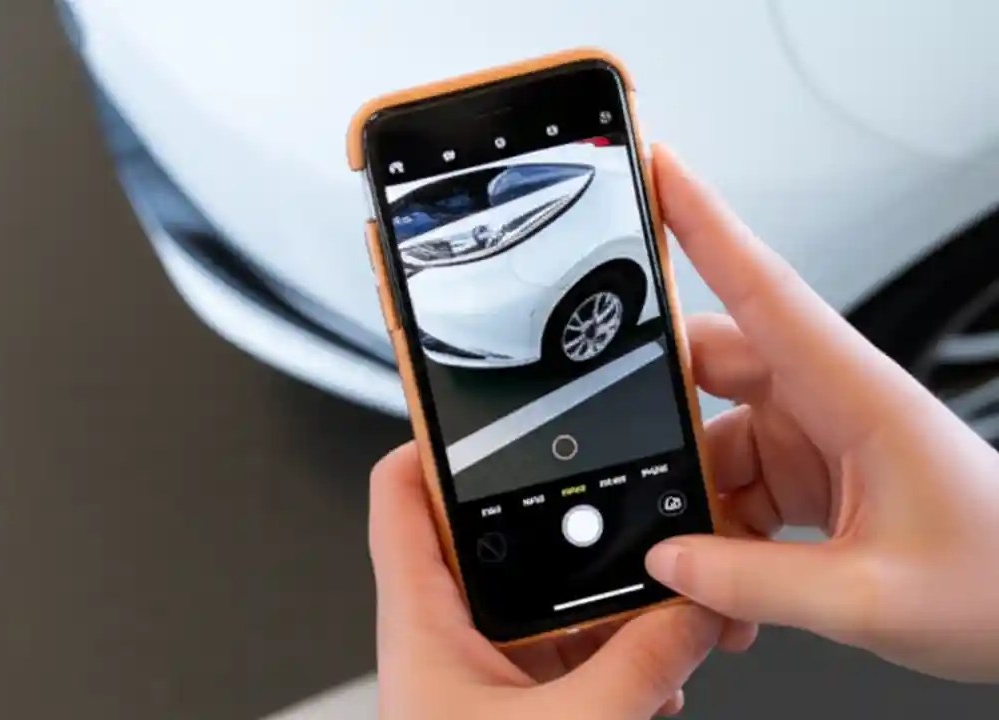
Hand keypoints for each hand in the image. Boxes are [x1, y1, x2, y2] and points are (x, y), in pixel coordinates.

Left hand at [370, 443, 739, 719]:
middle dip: (566, 525)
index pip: (398, 494)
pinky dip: (620, 651)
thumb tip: (693, 610)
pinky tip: (660, 665)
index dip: (432, 438)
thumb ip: (636, 666)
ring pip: (548, 598)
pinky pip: (573, 652)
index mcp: (420, 617)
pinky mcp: (524, 703)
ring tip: (661, 594)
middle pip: (497, 535)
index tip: (488, 405)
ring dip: (608, 598)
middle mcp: (448, 633)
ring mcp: (488, 669)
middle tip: (623, 503)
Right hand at [645, 144, 998, 682]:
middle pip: (713, 369)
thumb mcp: (872, 600)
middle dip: (654, 415)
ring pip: (713, 442)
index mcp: (856, 394)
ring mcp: (816, 437)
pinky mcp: (811, 475)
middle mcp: (829, 401)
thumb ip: (756, 583)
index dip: (701, 223)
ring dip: (693, 505)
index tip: (652, 170)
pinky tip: (725, 588)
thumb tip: (666, 562)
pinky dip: (719, 535)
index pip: (763, 289)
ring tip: (698, 577)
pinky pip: (737, 487)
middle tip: (615, 460)